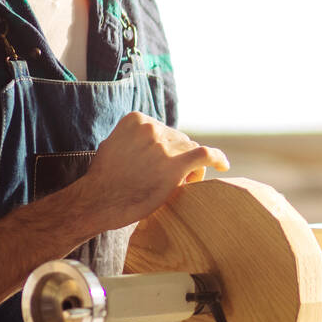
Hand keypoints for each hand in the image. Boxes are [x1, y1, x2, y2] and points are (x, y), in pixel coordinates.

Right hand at [77, 111, 228, 230]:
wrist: (97, 201)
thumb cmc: (104, 179)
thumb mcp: (113, 144)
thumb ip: (134, 137)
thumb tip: (151, 137)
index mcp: (136, 119)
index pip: (165, 131)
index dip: (166, 149)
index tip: (159, 165)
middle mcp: (152, 128)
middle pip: (179, 140)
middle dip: (176, 159)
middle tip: (163, 181)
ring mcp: (164, 146)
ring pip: (191, 151)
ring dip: (188, 167)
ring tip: (174, 185)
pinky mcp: (175, 166)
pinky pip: (206, 155)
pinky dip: (218, 158)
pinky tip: (223, 165)